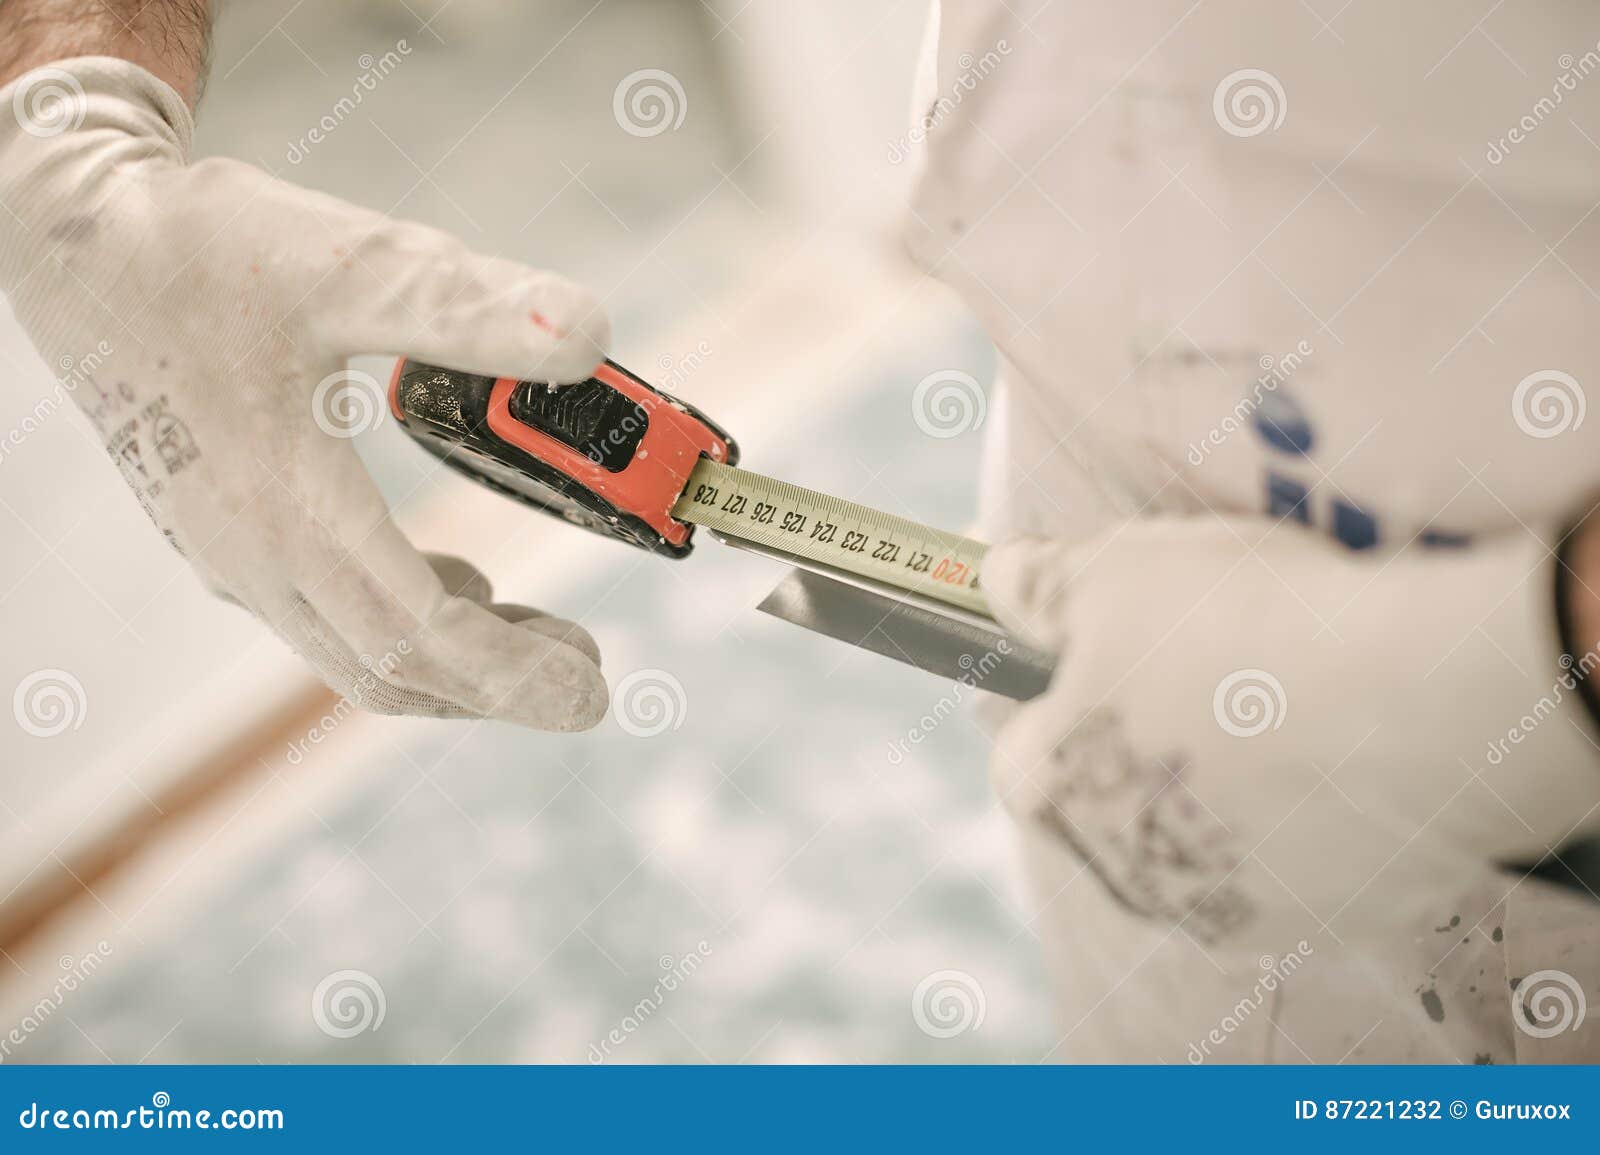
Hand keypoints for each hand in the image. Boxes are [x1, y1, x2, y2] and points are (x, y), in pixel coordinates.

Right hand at [0, 58, 610, 729]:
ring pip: (352, 653)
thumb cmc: (201, 250)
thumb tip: (594, 336)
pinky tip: (452, 589)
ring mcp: (228, 554)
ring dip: (451, 664)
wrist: (70, 248)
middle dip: (497, 686)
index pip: (418, 632)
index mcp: (288, 504)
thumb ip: (468, 306)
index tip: (589, 692)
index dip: (511, 672)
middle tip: (586, 685)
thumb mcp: (348, 262)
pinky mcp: (220, 536)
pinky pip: (321, 617)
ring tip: (538, 643)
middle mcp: (253, 553)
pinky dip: (398, 627)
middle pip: (391, 666)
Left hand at [981, 515, 1599, 938]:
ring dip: (1235, 784)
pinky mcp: (1333, 920)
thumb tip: (999, 582)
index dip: (1058, 699)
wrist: (1417, 700)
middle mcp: (1128, 876)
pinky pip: (1309, 858)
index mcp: (1056, 795)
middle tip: (1213, 664)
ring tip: (1292, 698)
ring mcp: (1233, 909)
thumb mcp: (1114, 570)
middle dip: (1148, 742)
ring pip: (1210, 838)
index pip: (1022, 755)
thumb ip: (1039, 584)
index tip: (1106, 654)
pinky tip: (1353, 746)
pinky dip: (1320, 811)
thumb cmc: (1238, 628)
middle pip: (1116, 804)